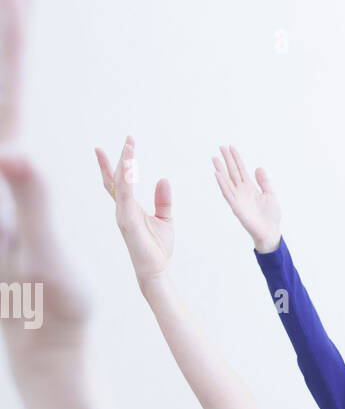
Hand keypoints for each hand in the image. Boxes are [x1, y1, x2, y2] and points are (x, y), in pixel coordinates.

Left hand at [0, 0, 91, 369]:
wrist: (39, 338)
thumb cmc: (44, 303)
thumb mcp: (39, 256)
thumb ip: (28, 202)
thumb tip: (15, 153)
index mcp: (3, 170)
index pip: (7, 87)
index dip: (12, 32)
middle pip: (2, 83)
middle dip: (8, 25)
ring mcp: (4, 177)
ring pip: (3, 98)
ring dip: (10, 50)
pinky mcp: (11, 192)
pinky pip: (10, 127)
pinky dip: (14, 89)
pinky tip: (16, 78)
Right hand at [95, 136, 173, 286]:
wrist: (156, 270)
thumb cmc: (158, 248)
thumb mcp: (165, 218)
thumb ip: (163, 199)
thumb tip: (163, 178)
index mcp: (129, 208)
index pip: (118, 182)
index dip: (117, 163)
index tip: (123, 145)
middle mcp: (122, 209)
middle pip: (115, 178)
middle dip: (119, 157)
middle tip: (128, 139)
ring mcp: (122, 214)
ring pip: (119, 183)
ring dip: (124, 164)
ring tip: (130, 146)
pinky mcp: (127, 221)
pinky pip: (125, 196)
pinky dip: (126, 181)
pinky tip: (130, 167)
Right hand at [212, 145, 280, 252]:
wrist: (270, 232)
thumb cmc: (271, 216)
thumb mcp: (270, 194)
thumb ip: (264, 181)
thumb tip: (258, 167)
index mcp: (249, 187)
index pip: (241, 169)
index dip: (236, 158)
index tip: (231, 147)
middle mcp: (241, 191)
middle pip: (232, 172)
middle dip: (227, 160)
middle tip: (221, 147)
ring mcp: (238, 198)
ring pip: (227, 181)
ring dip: (220, 169)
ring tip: (215, 158)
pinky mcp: (236, 207)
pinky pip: (227, 193)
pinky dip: (222, 184)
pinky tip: (217, 174)